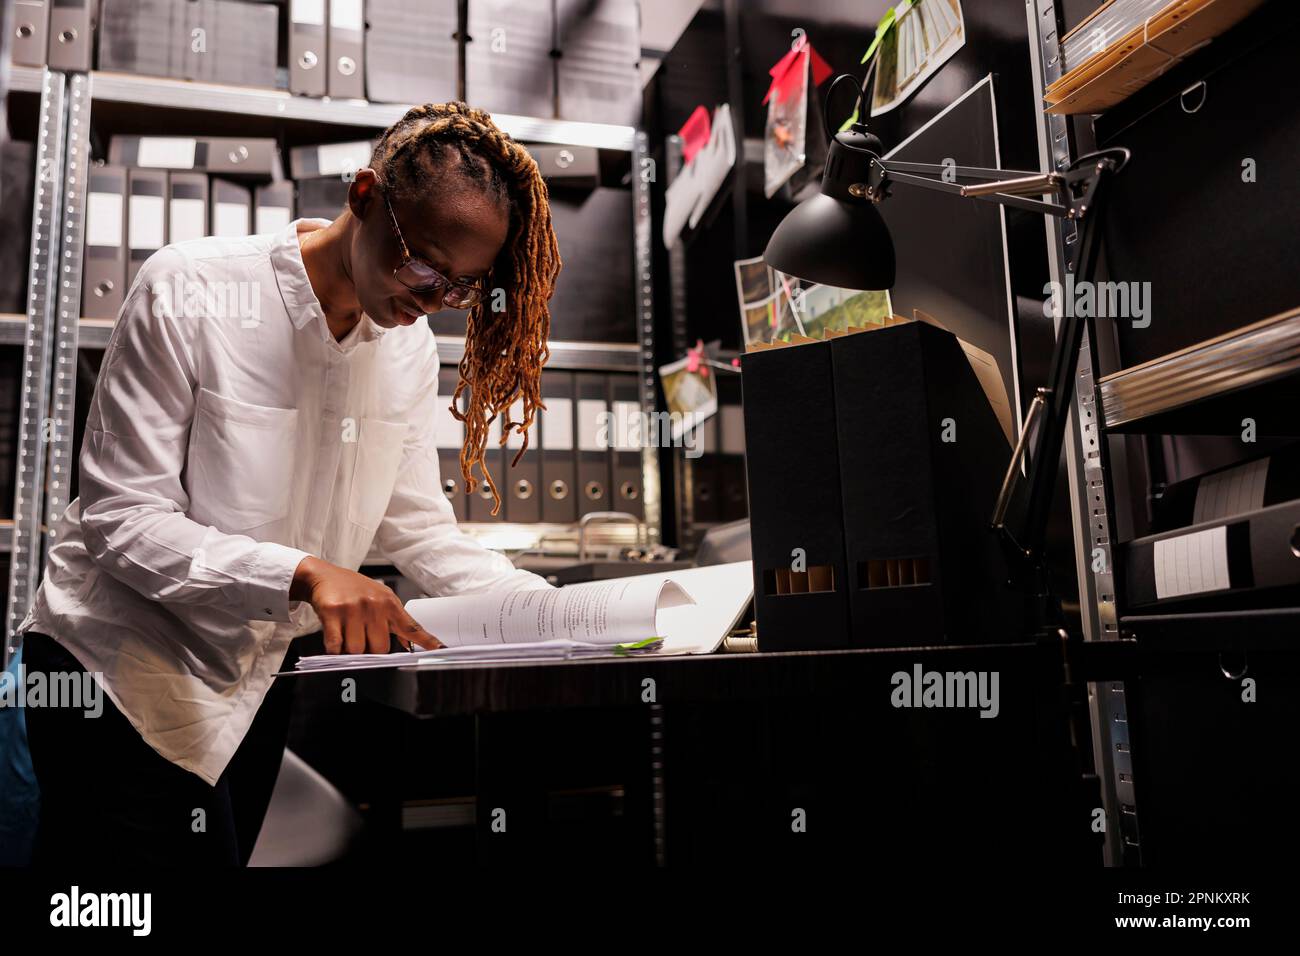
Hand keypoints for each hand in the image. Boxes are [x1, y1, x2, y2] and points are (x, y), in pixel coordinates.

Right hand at [290, 555, 442, 653]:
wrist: (325, 575)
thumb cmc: (353, 590)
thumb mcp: (380, 599)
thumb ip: (395, 622)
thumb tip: (410, 644)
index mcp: (390, 603)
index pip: (411, 627)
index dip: (426, 641)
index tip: (440, 650)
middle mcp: (374, 605)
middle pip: (380, 648)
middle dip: (369, 649)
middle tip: (361, 635)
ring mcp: (354, 608)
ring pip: (357, 649)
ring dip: (349, 648)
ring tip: (346, 632)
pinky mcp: (333, 612)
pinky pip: (335, 645)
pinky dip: (334, 648)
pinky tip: (334, 635)